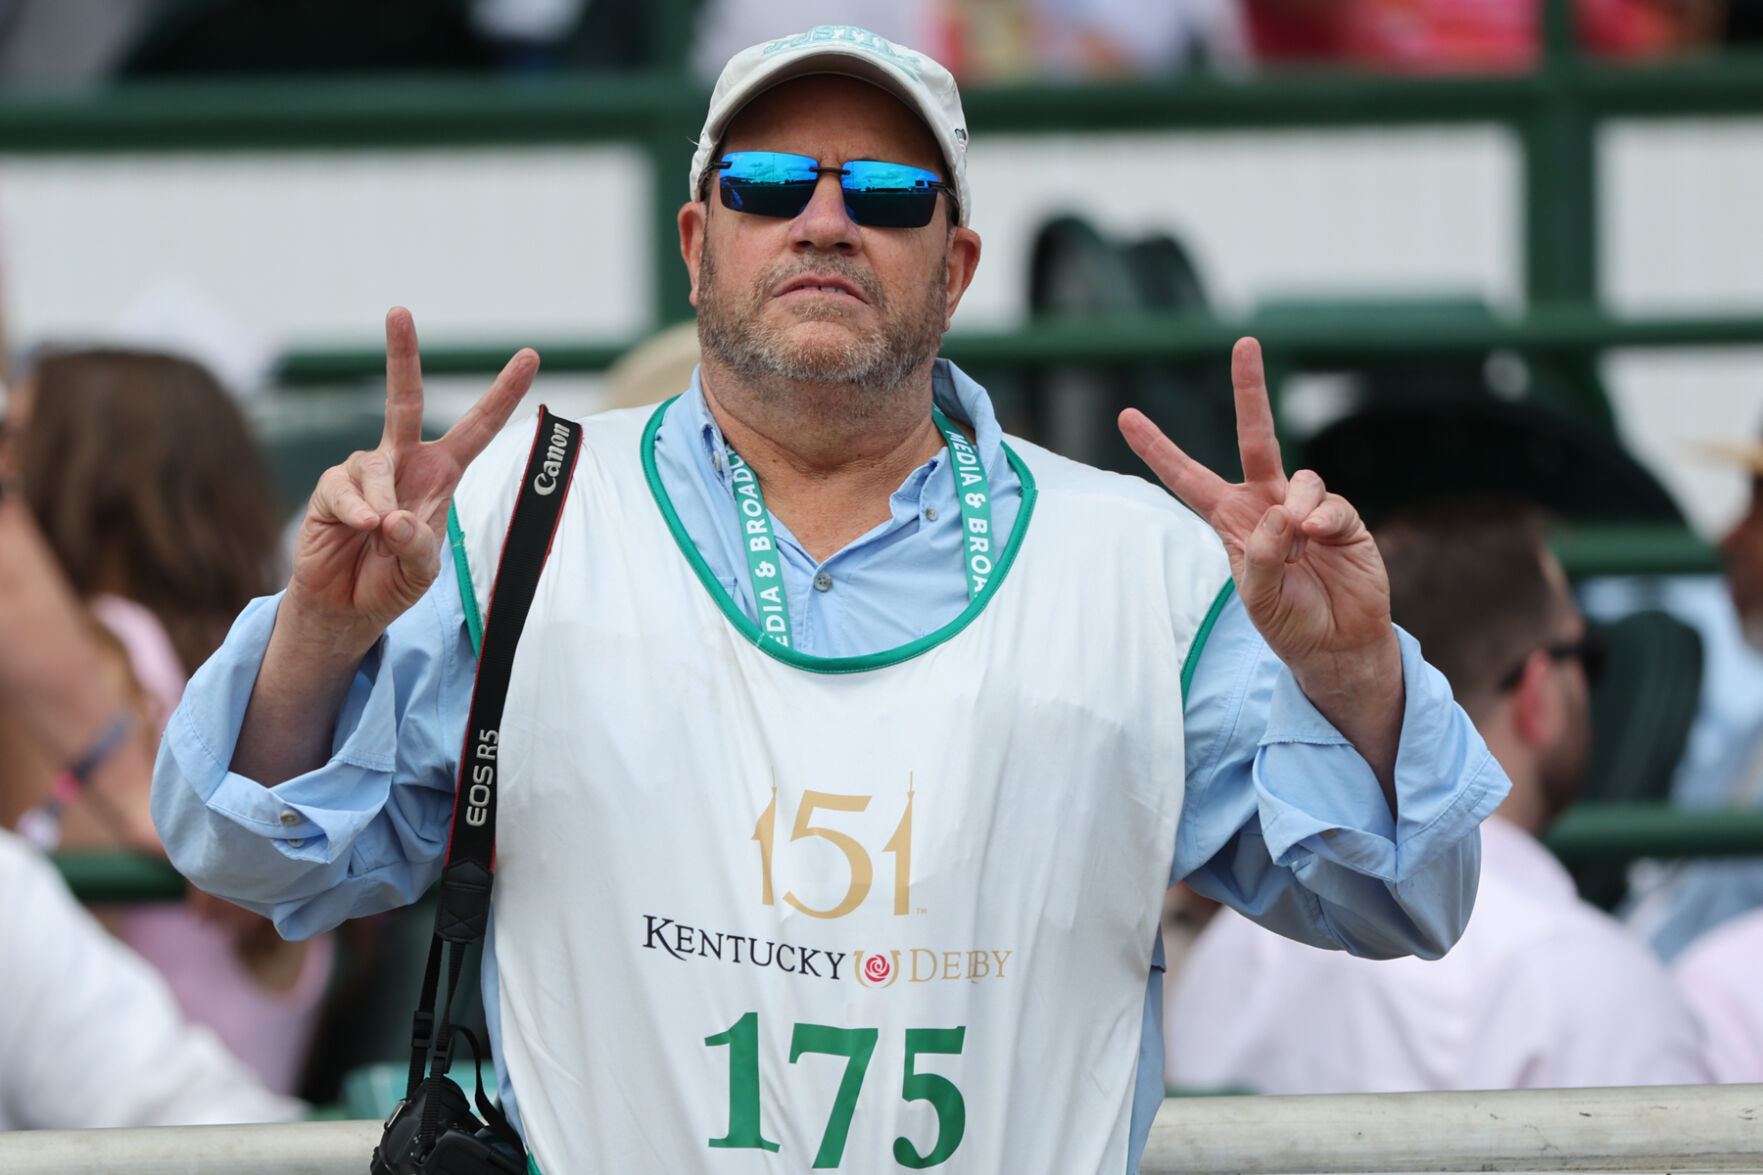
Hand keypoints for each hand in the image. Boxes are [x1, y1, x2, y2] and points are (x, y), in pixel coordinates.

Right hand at [287, 308, 538, 651]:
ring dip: (383, 504)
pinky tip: (363, 528)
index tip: (530, 356)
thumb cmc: (392, 581)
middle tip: (398, 311)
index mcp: (441, 475)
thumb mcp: (422, 571)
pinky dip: (356, 510)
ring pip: (377, 465)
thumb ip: (417, 547)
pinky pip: (345, 489)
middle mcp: (405, 462)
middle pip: (405, 400)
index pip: (478, 427)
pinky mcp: (332, 489)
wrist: (346, 606)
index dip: (503, 393)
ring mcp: (365, 471)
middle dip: (402, 355)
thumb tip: (392, 518)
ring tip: (381, 535)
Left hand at [1120, 338, 1401, 784]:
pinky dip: (1324, 519)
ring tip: (1302, 541)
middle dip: (1250, 391)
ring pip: (1299, 478)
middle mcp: (1266, 505)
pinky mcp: (1342, 519)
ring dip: (1297, 507)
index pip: (1188, 477)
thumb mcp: (1257, 596)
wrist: (1337, 645)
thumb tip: (1283, 512)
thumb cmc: (1288, 621)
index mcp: (1231, 521)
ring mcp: (1306, 508)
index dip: (1159, 448)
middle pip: (1256, 439)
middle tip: (1245, 343)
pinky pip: (1330, 504)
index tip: (1127, 415)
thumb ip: (1261, 554)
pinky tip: (1320, 539)